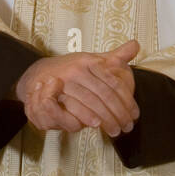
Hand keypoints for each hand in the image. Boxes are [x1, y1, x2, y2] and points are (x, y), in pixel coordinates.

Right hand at [17, 40, 140, 137]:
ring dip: (105, 119)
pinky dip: (84, 119)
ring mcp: (63, 83)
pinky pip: (71, 110)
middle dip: (118, 114)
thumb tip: (135, 45)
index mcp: (88, 62)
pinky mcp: (51, 96)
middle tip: (127, 127)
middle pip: (104, 95)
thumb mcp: (92, 61)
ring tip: (115, 130)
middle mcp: (76, 71)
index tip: (135, 114)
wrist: (38, 74)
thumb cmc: (70, 70)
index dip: (127, 101)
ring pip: (90, 103)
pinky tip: (94, 126)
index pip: (113, 83)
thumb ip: (114, 57)